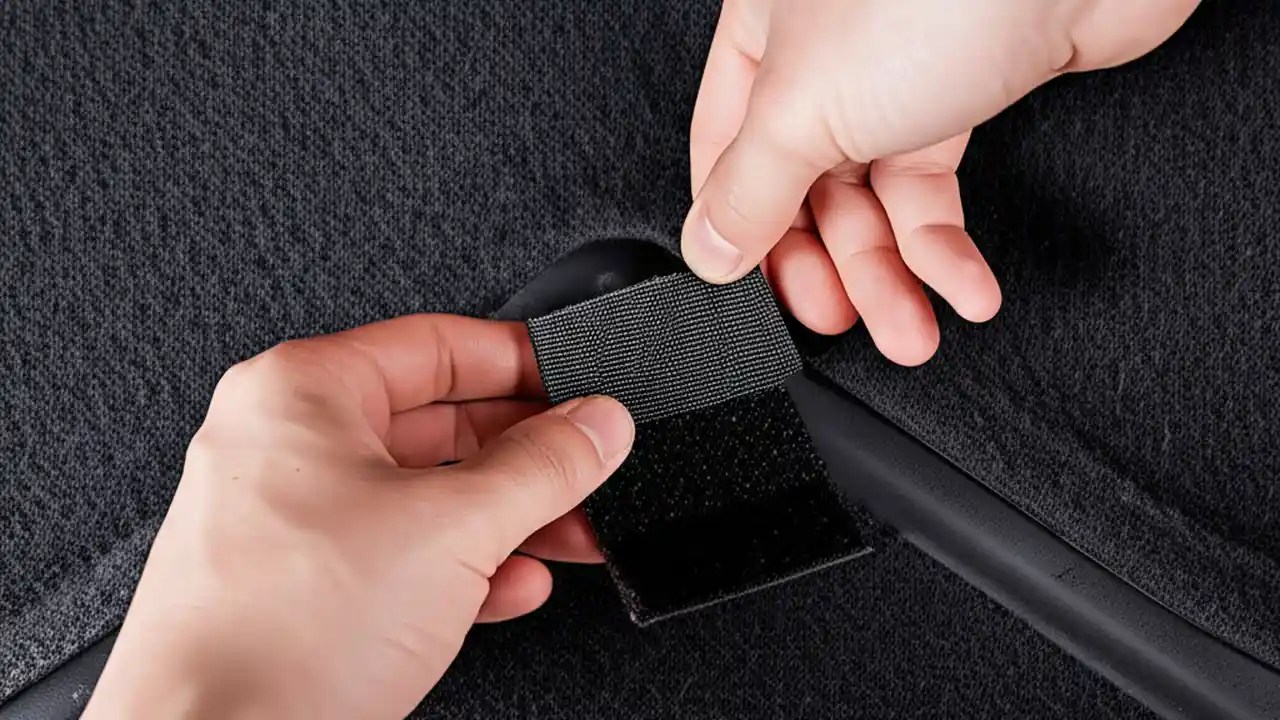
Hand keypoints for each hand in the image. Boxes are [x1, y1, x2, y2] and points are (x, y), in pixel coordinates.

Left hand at [83, 315, 634, 718]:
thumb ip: (542, 466)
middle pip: (437, 424)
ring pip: (423, 496)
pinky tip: (508, 585)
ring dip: (506, 518)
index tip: (577, 385)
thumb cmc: (281, 634)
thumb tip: (594, 425)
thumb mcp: (452, 527)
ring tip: (567, 534)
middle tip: (584, 466)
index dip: (521, 362)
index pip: (436, 344)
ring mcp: (286, 519)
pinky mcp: (296, 588)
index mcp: (300, 393)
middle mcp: (283, 445)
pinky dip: (459, 567)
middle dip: (525, 456)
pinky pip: (396, 555)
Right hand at [685, 0, 1197, 363]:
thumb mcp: (803, 108)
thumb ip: (747, 189)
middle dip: (827, 267)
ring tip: (911, 334)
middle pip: (802, 191)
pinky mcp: (968, 94)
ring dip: (893, 277)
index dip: (739, 235)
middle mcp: (821, 60)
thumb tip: (707, 251)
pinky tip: (964, 290)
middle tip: (838, 319)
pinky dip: (949, 251)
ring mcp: (895, 78)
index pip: (724, 159)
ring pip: (873, 201)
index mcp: (760, 41)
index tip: (758, 300)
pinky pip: (938, 193)